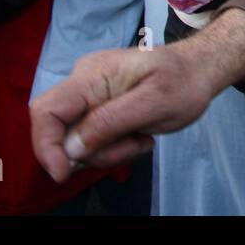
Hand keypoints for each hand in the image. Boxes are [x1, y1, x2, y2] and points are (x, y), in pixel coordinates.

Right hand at [30, 9, 244, 182]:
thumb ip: (111, 122)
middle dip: (92, 151)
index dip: (46, 145)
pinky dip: (113, 145)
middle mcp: (82, 81)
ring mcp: (88, 93)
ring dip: (108, 150)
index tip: (64, 173)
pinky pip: (91, 136)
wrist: (198, 70)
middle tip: (133, 145)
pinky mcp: (97, 106)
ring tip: (142, 138)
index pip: (46, 110)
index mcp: (92, 74)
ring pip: (77, 139)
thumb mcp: (155, 104)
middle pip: (60, 130)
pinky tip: (139, 134)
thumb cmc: (183, 82)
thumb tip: (70, 148)